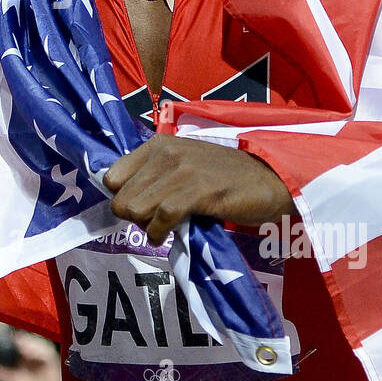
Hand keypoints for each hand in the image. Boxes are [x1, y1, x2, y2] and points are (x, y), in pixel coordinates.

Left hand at [103, 132, 292, 245]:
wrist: (269, 178)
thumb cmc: (224, 175)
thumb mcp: (183, 164)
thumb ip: (155, 175)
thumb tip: (124, 201)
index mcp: (158, 144)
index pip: (112, 177)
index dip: (122, 198)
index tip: (138, 208)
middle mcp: (166, 153)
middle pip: (122, 199)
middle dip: (133, 217)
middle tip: (152, 222)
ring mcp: (183, 171)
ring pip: (137, 208)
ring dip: (146, 227)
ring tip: (160, 229)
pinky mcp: (200, 191)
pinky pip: (163, 217)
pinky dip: (159, 233)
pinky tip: (166, 236)